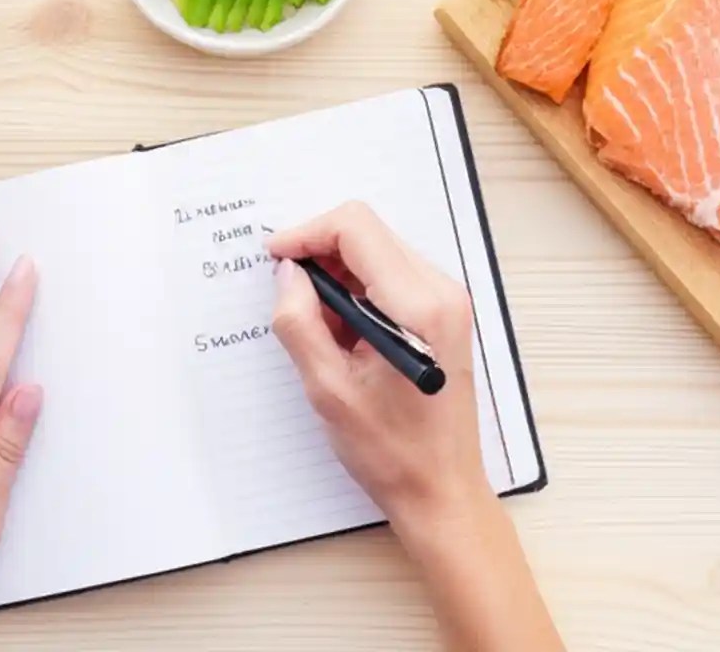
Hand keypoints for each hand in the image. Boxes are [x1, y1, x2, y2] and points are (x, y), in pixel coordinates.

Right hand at [269, 202, 562, 651]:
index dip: (305, 235)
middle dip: (318, 254)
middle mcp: (441, 293)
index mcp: (419, 307)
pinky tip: (341, 336)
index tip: (273, 260)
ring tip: (318, 330)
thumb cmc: (392, 452)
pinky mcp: (442, 315)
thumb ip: (300, 323)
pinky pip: (388, 277)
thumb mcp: (328, 389)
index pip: (356, 228)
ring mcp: (446, 302)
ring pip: (375, 252)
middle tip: (287, 297)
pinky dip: (355, 292)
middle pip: (366, 233)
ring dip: (336, 276)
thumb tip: (286, 275)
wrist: (441, 490)